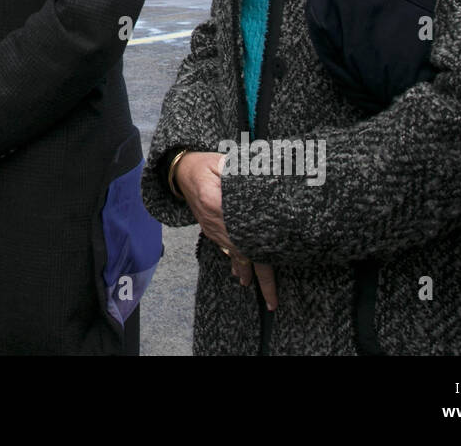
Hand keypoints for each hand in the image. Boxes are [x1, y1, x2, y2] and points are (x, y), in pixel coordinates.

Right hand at [176, 151, 276, 309]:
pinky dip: (237, 264)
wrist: (181, 168)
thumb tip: (267, 184)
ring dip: (250, 273)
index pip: (242, 229)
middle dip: (259, 275)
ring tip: (264, 294)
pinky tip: (243, 276)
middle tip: (272, 298)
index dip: (261, 247)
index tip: (278, 259)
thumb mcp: (223, 162)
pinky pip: (226, 250)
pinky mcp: (210, 230)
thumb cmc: (206, 163)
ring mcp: (210, 227)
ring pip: (234, 255)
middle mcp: (212, 220)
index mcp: (215, 201)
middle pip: (241, 251)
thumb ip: (243, 173)